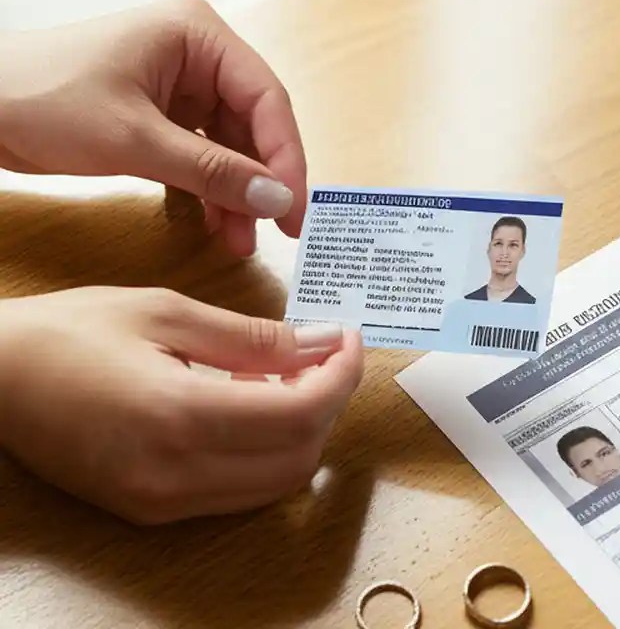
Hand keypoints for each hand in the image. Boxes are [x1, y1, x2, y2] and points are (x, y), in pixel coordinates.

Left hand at [0, 0, 305, 256]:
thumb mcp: (135, 141)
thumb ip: (214, 171)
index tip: (293, 208)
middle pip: (254, 123)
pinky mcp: (161, 112)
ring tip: (242, 240)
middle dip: (262, 181)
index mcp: (198, 35)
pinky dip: (210, 189)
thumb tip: (278, 200)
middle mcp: (196, 53)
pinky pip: (203, 153)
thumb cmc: (41, 100)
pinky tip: (218, 225)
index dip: (286, 158)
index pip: (267, 99)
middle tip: (279, 230)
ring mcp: (179, 82)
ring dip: (238, 193)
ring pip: (231, 144)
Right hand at [0, 287, 362, 524]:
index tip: (348, 340)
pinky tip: (247, 405)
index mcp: (179, 418)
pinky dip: (262, 452)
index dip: (339, 376)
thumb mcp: (166, 313)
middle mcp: (175, 476)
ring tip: (283, 377)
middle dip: (326, 404)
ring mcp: (162, 502)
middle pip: (298, 457)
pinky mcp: (151, 510)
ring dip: (298, 432)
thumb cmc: (68, 333)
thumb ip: (254, 337)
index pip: (301, 415)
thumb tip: (321, 343)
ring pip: (273, 483)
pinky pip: (236, 491)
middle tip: (320, 354)